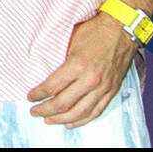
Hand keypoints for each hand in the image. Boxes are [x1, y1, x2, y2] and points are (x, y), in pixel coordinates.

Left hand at [26, 11, 137, 127]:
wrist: (123, 28)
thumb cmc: (94, 30)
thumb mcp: (71, 40)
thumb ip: (60, 59)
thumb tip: (44, 71)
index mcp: (77, 65)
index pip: (52, 87)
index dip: (38, 94)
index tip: (30, 97)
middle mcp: (91, 79)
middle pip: (63, 104)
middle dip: (45, 110)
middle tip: (34, 112)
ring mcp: (103, 87)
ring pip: (79, 112)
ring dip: (61, 119)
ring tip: (48, 120)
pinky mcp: (112, 91)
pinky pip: (96, 111)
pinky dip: (82, 120)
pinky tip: (71, 123)